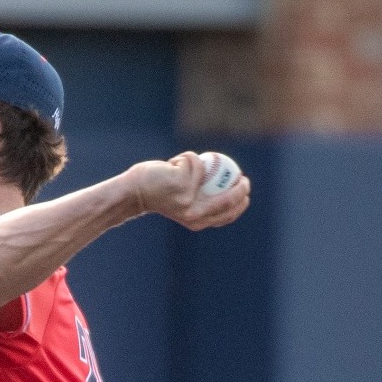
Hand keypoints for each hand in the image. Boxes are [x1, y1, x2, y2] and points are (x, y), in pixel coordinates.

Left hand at [125, 152, 250, 230]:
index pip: (227, 215)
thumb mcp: (185, 205)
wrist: (136, 192)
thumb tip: (231, 193)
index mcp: (197, 223)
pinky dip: (186, 158)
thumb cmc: (160, 195)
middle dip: (241, 187)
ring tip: (185, 167)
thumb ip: (203, 202)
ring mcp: (187, 199)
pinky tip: (173, 164)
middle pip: (227, 200)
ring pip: (208, 172)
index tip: (245, 189)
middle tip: (241, 176)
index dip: (241, 203)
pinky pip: (194, 162)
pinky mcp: (181, 183)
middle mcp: (193, 215)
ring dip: (199, 164)